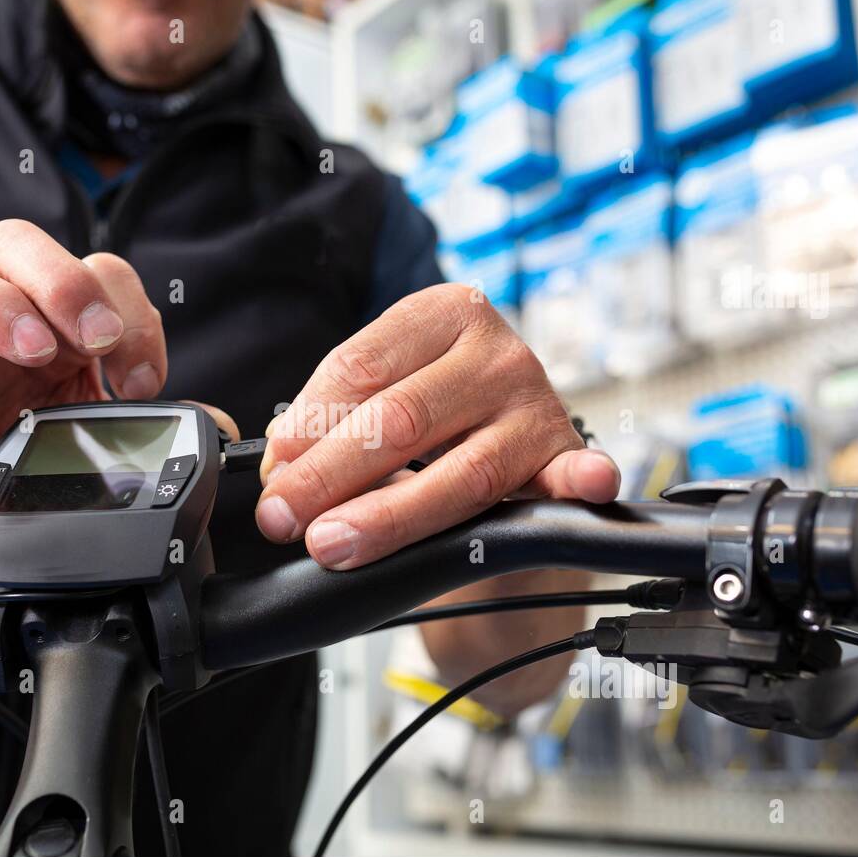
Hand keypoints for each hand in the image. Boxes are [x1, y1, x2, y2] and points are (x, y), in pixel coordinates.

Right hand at [0, 220, 166, 572]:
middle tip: (95, 339)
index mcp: (57, 324)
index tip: (141, 377)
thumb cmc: (33, 476)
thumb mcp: (103, 444)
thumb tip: (218, 426)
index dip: (126, 309)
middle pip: (14, 243)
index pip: (94, 271)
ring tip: (33, 351)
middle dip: (62, 280)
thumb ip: (154, 423)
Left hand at [257, 283, 620, 569]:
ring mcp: (536, 403)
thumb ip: (332, 424)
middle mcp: (494, 351)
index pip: (359, 366)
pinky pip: (570, 474)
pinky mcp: (567, 457)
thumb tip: (280, 470)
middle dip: (329, 475)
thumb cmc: (434, 419)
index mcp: (440, 313)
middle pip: (400, 417)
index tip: (273, 471)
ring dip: (390, 515)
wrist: (512, 446)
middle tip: (283, 518)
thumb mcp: (382, 399)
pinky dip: (579, 480)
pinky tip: (584, 483)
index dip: (307, 424)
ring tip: (333, 543)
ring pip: (461, 470)